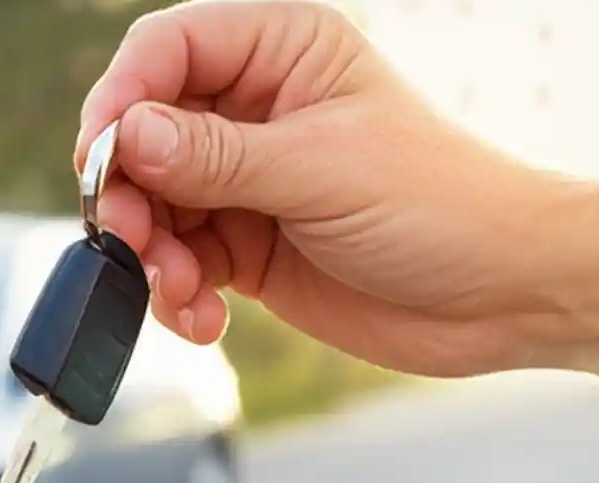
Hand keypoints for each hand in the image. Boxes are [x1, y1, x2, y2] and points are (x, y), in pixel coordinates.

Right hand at [77, 0, 598, 376]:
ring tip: (181, 289)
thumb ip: (217, 155)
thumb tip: (128, 136)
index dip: (122, 97)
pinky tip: (204, 316)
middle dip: (129, 191)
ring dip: (151, 254)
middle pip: (143, 134)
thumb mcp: (321, 169)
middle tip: (131, 236)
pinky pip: (176, 261)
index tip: (100, 155)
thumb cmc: (441, 204)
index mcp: (281, 53)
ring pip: (152, 205)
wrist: (498, 297)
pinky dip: (176, 293)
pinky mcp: (241, 245)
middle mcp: (252, 110)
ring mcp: (243, 180)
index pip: (168, 50)